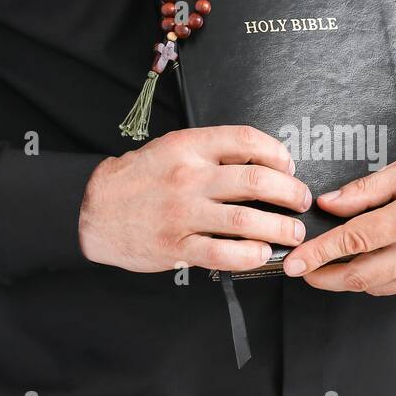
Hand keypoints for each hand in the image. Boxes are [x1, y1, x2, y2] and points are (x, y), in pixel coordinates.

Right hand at [79, 126, 310, 272]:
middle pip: (256, 180)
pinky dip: (251, 255)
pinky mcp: (177, 246)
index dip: (277, 152)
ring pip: (247, 220)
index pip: (245, 140)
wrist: (93, 209)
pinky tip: (263, 254)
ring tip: (294, 232)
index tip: (288, 166)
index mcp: (189, 147)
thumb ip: (211, 151)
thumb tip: (261, 159)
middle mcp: (189, 177)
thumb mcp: (172, 148)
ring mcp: (183, 213)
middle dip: (290, 192)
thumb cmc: (139, 178)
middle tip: (301, 201)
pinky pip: (224, 253)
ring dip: (280, 227)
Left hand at [282, 153, 395, 295]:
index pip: (352, 242)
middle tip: (303, 271)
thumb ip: (367, 189)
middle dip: (323, 277)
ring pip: (374, 287)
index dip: (318, 254)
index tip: (294, 262)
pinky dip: (378, 279)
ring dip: (349, 278)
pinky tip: (374, 261)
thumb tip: (330, 203)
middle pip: (357, 277)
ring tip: (334, 263)